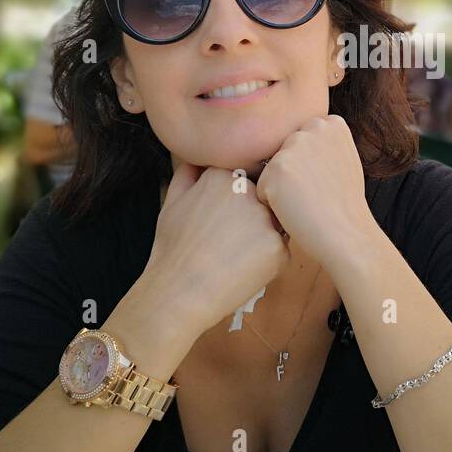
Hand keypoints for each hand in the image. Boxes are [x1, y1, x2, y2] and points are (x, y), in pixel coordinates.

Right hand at [138, 160, 289, 333]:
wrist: (179, 293)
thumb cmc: (172, 250)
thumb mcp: (171, 201)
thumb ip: (188, 173)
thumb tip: (198, 158)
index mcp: (223, 176)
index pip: (242, 179)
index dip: (232, 201)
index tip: (218, 220)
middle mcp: (249, 192)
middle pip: (261, 199)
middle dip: (251, 216)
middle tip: (227, 240)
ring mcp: (267, 219)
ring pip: (274, 223)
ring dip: (261, 236)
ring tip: (234, 255)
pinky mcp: (279, 248)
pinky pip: (280, 249)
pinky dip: (267, 260)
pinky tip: (242, 269)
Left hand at [254, 115, 379, 270]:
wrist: (346, 233)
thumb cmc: (345, 204)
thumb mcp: (345, 158)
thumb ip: (324, 144)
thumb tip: (303, 139)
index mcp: (331, 123)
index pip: (301, 140)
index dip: (309, 164)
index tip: (325, 179)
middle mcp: (313, 128)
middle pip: (284, 152)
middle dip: (293, 173)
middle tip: (315, 192)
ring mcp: (294, 147)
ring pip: (272, 169)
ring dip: (281, 187)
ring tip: (306, 200)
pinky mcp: (276, 169)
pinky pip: (261, 188)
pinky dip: (273, 204)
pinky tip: (296, 209)